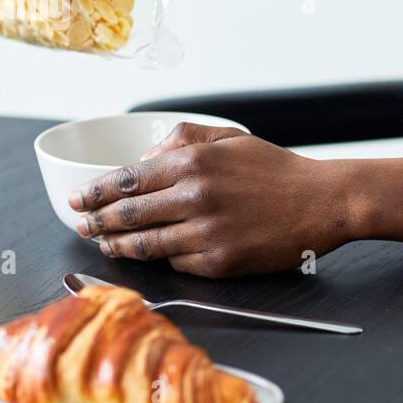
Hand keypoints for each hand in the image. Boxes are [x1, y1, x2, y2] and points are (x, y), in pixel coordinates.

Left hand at [68, 122, 355, 277]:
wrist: (324, 202)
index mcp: (193, 162)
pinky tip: (154, 255)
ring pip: (145, 246)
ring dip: (118, 247)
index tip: (79, 199)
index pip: (125, 180)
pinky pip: (178, 263)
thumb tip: (145, 156)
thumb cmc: (278, 170)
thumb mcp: (230, 139)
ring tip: (106, 246)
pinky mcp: (221, 262)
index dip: (94, 192)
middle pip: (126, 216)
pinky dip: (164, 259)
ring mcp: (207, 233)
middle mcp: (195, 197)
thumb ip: (183, 139)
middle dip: (96, 223)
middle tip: (82, 226)